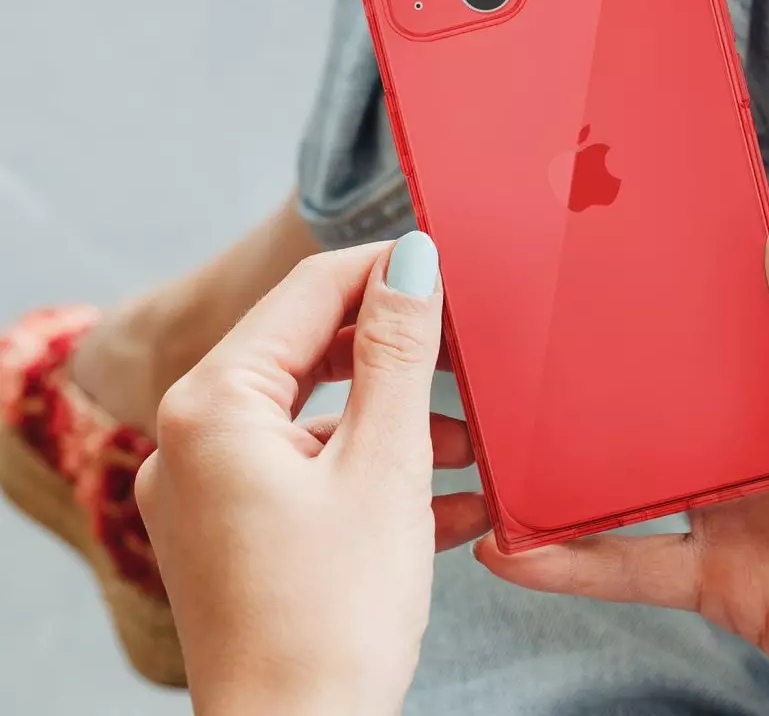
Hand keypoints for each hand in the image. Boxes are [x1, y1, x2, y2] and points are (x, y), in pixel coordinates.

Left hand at [136, 233, 489, 715]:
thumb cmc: (334, 616)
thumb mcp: (384, 462)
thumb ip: (398, 350)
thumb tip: (413, 259)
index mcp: (214, 406)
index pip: (306, 293)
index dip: (380, 268)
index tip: (441, 259)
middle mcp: (195, 438)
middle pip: (309, 352)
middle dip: (394, 354)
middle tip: (462, 349)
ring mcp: (210, 489)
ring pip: (317, 417)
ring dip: (396, 422)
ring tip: (466, 446)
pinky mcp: (236, 531)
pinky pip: (310, 473)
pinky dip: (373, 473)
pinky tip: (445, 501)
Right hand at [478, 222, 768, 715]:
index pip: (733, 307)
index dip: (677, 268)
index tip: (607, 230)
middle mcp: (763, 434)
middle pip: (662, 382)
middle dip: (595, 355)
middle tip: (520, 323)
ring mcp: (737, 506)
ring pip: (628, 471)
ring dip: (561, 458)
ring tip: (492, 435)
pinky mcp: (723, 580)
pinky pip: (633, 566)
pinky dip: (571, 562)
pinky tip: (518, 549)